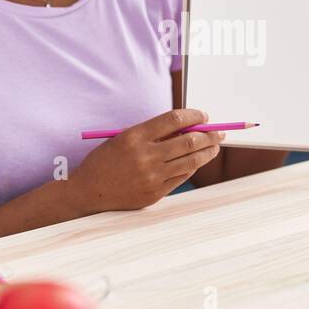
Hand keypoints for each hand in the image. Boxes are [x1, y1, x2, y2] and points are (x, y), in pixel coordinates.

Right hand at [66, 108, 223, 212]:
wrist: (89, 192)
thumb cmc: (106, 160)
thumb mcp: (123, 138)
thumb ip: (152, 133)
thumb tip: (186, 127)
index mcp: (135, 136)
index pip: (174, 119)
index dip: (193, 115)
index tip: (203, 115)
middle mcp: (145, 156)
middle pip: (188, 141)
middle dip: (209, 134)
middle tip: (219, 131)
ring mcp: (152, 176)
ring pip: (191, 161)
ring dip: (207, 151)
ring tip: (215, 146)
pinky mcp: (155, 193)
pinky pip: (182, 177)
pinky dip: (192, 166)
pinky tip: (197, 161)